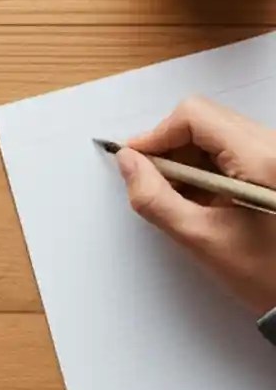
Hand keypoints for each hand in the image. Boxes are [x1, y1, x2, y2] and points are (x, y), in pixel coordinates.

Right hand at [115, 95, 275, 317]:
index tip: (134, 159)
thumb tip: (128, 163)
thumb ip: (155, 198)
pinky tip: (201, 197)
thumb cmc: (267, 273)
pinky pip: (230, 149)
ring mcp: (275, 155)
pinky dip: (205, 167)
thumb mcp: (200, 238)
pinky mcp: (274, 165)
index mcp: (262, 159)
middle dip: (170, 148)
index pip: (195, 117)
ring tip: (180, 196)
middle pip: (204, 121)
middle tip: (153, 181)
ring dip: (187, 159)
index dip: (156, 135)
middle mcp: (274, 147)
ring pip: (215, 133)